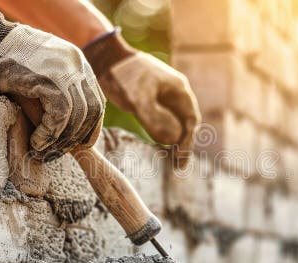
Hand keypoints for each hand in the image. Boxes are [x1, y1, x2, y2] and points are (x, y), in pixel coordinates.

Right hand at [0, 0, 104, 161]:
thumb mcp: (34, 77)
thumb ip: (51, 96)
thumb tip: (62, 133)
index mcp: (74, 61)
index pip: (95, 101)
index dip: (89, 127)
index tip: (77, 144)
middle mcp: (75, 63)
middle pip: (93, 110)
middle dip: (76, 137)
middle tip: (56, 152)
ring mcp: (65, 69)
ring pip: (79, 115)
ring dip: (61, 140)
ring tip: (42, 151)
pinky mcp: (49, 78)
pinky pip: (61, 114)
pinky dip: (50, 134)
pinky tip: (36, 143)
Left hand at [84, 32, 199, 167]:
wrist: (108, 60)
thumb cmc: (126, 75)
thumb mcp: (139, 96)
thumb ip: (154, 117)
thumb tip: (169, 140)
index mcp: (179, 90)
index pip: (190, 119)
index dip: (188, 139)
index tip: (181, 155)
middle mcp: (173, 95)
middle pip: (184, 124)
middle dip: (184, 145)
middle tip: (180, 166)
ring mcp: (161, 99)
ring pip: (174, 124)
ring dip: (175, 143)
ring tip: (174, 164)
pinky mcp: (148, 103)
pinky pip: (161, 123)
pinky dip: (163, 137)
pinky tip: (161, 149)